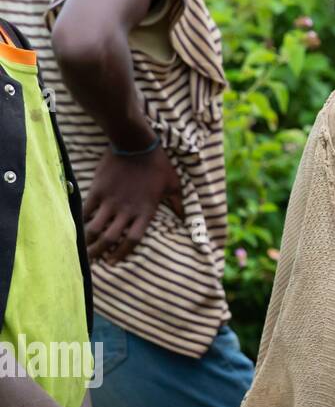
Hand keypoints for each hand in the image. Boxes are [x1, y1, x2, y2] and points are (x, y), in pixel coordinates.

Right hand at [84, 145, 183, 263]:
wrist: (136, 144)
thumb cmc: (158, 164)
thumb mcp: (173, 184)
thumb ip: (178, 204)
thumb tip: (186, 219)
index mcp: (146, 211)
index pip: (133, 240)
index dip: (122, 254)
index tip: (114, 261)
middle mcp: (127, 210)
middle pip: (109, 239)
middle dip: (99, 253)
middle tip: (92, 261)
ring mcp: (110, 201)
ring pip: (95, 228)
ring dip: (87, 242)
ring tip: (82, 250)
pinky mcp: (98, 191)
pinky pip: (86, 211)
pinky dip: (81, 221)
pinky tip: (76, 228)